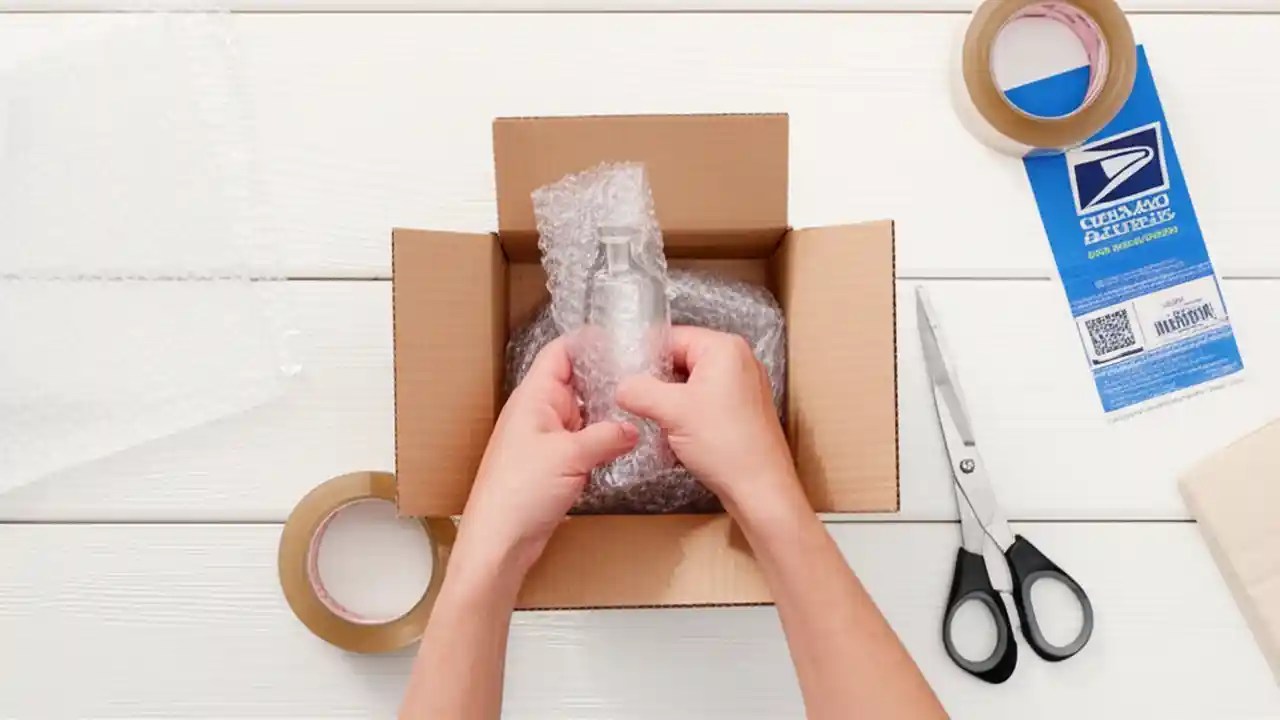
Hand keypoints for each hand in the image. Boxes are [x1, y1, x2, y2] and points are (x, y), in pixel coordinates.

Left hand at [453, 337, 638, 581]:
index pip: (560, 353)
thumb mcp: (570, 456)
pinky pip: (582, 441)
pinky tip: (624, 443)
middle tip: (642, 375)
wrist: (499, 541)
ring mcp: (545, 439)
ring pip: (582, 413)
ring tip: (639, 407)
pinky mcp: (552, 464)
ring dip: (606, 412)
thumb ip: (606, 436)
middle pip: (575, 381)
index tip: (620, 340)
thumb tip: (632, 428)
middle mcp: (538, 413)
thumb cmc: (518, 493)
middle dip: (605, 378)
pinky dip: (602, 439)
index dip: (588, 342)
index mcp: (533, 398)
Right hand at [615, 326, 804, 519]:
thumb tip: (621, 387)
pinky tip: (673, 431)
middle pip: (681, 359)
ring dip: (669, 399)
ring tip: (651, 417)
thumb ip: (639, 391)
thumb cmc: (725, 443)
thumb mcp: (672, 411)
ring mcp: (742, 386)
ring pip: (691, 383)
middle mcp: (738, 360)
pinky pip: (704, 400)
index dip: (644, 356)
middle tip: (633, 399)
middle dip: (656, 380)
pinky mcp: (741, 410)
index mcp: (724, 348)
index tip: (622, 374)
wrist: (760, 489)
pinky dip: (685, 412)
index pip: (673, 337)